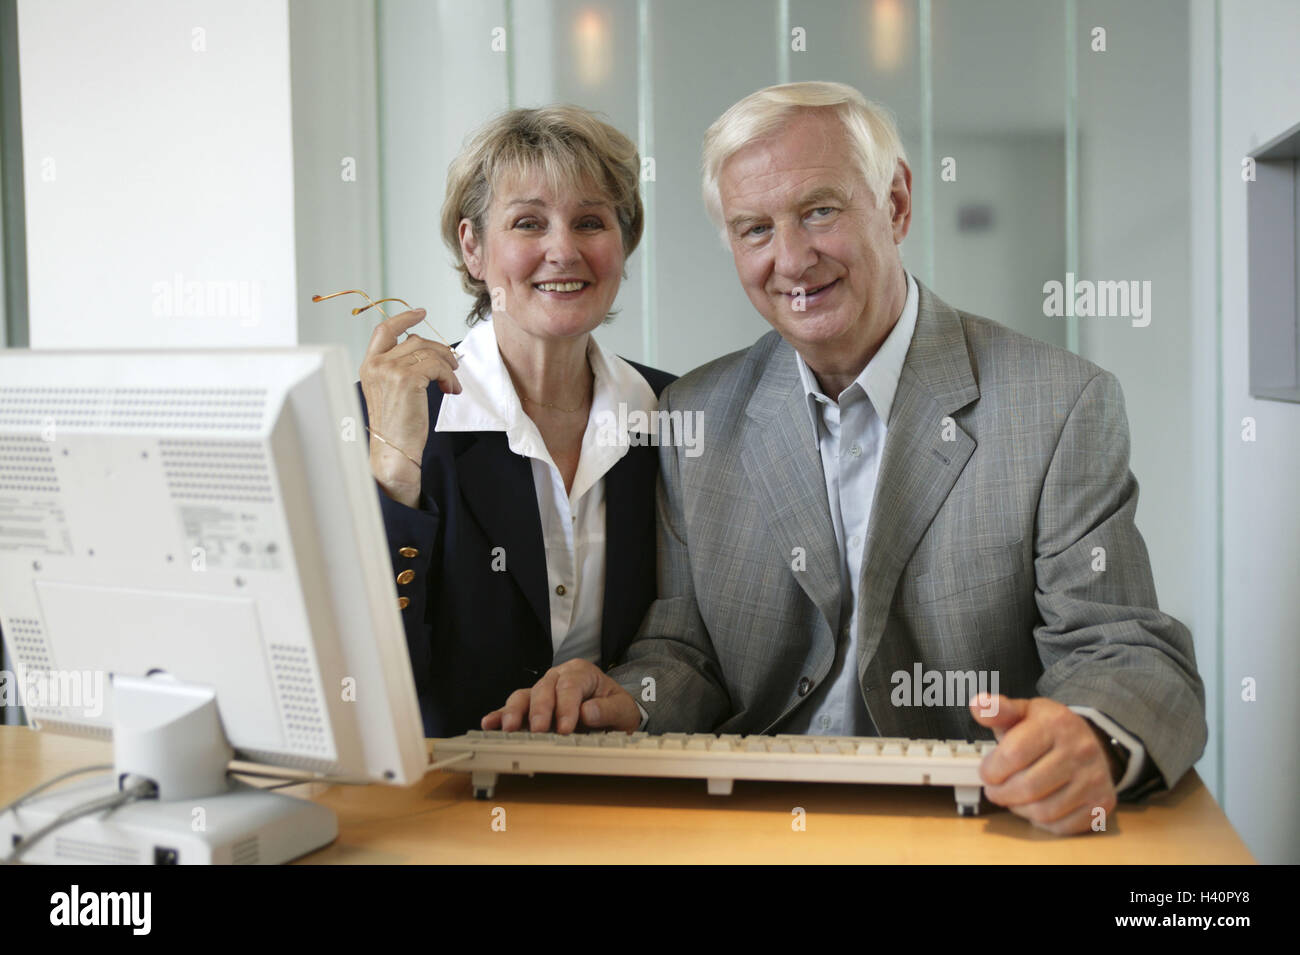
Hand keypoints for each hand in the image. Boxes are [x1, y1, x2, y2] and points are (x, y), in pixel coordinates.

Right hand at [358, 308, 459, 501]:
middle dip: (439, 350)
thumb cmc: (395, 427)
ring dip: (447, 365)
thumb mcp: (390, 391)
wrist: (393, 450)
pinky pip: (437, 366)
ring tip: (452, 382)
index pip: (385, 330)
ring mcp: (389, 370)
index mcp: (369, 365)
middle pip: (415, 340)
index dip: (404, 318)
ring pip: (428, 351)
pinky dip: (449, 376)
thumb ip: (399, 368)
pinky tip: (450, 390)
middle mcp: (376, 364)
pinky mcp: (406, 379)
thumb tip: (425, 350)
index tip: (421, 312)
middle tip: (453, 365)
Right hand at [481, 660, 640, 733]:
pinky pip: (512, 710)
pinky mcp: (530, 709)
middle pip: (543, 689)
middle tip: (538, 730)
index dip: (566, 706)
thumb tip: (587, 712)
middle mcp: (557, 678)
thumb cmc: (615, 709)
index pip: (570, 686)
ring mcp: (541, 692)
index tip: (565, 727)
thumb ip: (607, 710)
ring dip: (514, 712)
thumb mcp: (622, 709)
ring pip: (523, 696)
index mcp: (580, 672)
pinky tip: (489, 724)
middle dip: (539, 710)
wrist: (612, 715)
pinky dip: (500, 716)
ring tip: (509, 728)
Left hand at [969, 694, 1117, 835]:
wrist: (1091, 742)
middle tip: (995, 789)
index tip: (986, 772)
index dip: (991, 769)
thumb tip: (978, 704)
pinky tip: (1037, 805)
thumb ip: (998, 710)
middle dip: (1001, 793)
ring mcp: (1095, 778)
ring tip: (1014, 796)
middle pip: (1027, 788)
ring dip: (1019, 808)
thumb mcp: (1024, 712)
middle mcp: (1081, 749)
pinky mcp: (1103, 802)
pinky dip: (1042, 822)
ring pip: (1043, 811)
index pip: (1013, 754)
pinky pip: (1061, 826)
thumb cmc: (1049, 730)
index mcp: (1056, 723)